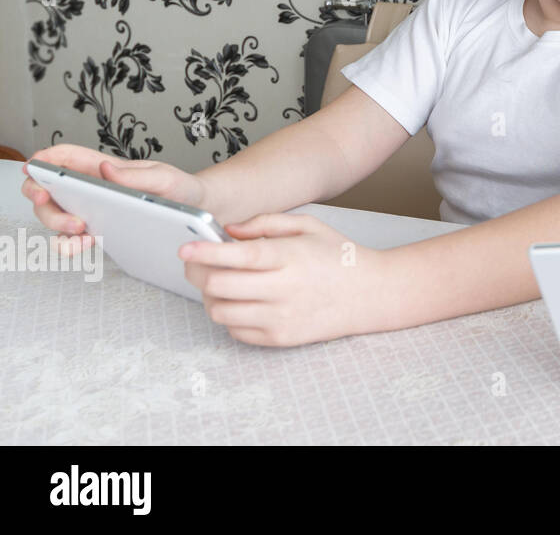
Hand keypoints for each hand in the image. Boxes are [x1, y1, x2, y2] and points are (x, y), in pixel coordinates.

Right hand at [22, 144, 207, 256]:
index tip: (33, 166)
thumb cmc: (181, 189)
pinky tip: (85, 244)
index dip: (44, 159)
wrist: (199, 211)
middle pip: (48, 189)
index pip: (65, 157)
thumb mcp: (165, 177)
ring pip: (54, 215)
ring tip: (80, 231)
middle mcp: (92, 188)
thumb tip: (105, 169)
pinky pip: (71, 239)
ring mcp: (92, 211)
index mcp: (103, 168)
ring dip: (56, 224)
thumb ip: (137, 175)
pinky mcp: (99, 231)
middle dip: (43, 199)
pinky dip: (69, 244)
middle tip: (58, 208)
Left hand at [181, 213, 382, 346]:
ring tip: (222, 283)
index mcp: (291, 257)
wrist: (370, 294)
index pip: (239, 256)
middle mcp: (284, 290)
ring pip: (220, 311)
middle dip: (199, 273)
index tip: (185, 247)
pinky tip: (242, 301)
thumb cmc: (339, 257)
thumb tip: (228, 231)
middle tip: (197, 263)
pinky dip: (229, 315)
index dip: (207, 252)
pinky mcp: (279, 339)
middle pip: (219, 286)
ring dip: (212, 296)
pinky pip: (234, 331)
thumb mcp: (309, 226)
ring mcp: (280, 319)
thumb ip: (266, 223)